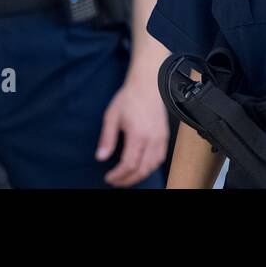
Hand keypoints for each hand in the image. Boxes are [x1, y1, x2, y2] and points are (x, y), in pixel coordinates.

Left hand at [97, 67, 168, 186]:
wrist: (148, 85)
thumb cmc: (130, 97)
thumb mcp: (112, 116)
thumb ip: (107, 139)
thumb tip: (101, 156)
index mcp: (138, 134)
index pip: (129, 164)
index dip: (118, 175)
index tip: (109, 177)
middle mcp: (152, 138)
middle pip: (142, 169)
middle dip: (127, 180)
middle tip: (116, 181)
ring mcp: (160, 138)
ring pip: (152, 166)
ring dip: (139, 175)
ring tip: (127, 177)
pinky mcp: (164, 136)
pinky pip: (160, 158)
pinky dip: (150, 167)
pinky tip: (141, 167)